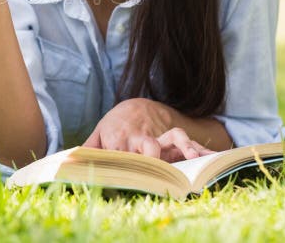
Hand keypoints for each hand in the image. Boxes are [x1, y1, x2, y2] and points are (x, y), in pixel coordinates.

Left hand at [82, 98, 214, 161]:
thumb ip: (87, 148)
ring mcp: (160, 137)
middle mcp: (142, 138)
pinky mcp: (173, 139)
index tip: (125, 177)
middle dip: (151, 155)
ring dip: (184, 146)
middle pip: (147, 144)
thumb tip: (70, 161)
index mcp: (120, 139)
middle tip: (156, 167)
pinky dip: (202, 149)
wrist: (137, 107)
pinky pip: (190, 142)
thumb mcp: (98, 134)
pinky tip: (214, 158)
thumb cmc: (115, 126)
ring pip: (174, 137)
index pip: (121, 154)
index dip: (123, 165)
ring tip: (193, 158)